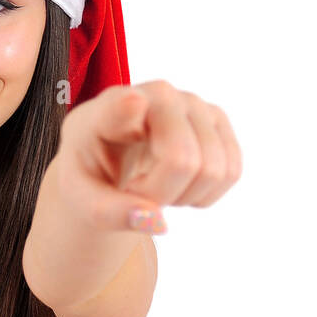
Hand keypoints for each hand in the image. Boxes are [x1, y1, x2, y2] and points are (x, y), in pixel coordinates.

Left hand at [58, 80, 241, 231]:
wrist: (109, 160)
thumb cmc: (92, 176)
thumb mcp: (84, 201)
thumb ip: (110, 213)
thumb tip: (157, 222)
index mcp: (107, 110)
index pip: (122, 104)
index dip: (129, 106)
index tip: (133, 102)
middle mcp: (157, 94)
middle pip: (182, 160)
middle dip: (161, 194)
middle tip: (136, 190)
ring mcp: (193, 103)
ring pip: (214, 169)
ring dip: (184, 195)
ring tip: (154, 185)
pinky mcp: (217, 119)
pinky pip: (232, 172)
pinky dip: (205, 193)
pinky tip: (177, 183)